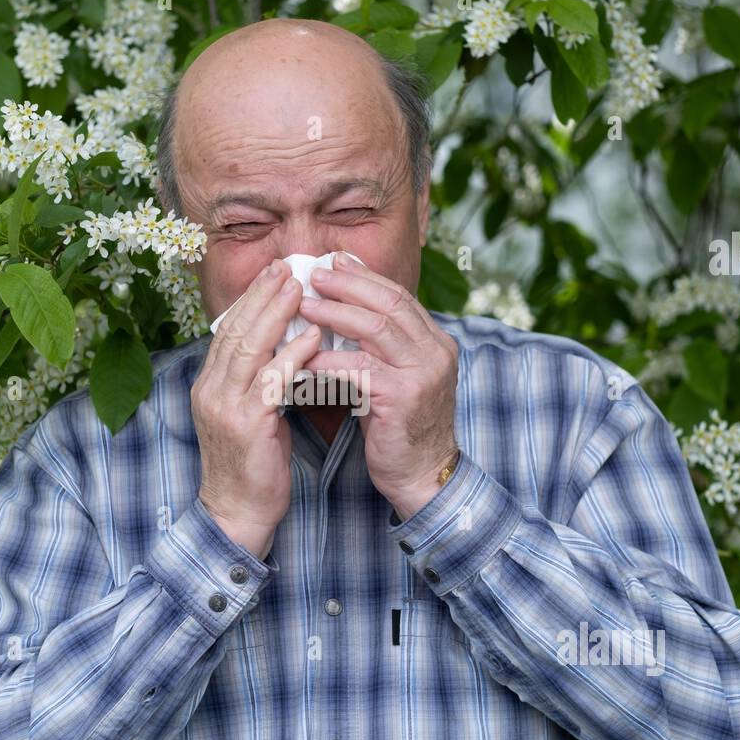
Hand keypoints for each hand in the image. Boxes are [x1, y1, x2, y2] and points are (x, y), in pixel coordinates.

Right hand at [192, 259, 322, 557]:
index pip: (228, 331)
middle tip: (286, 266)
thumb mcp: (252, 416)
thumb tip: (284, 347)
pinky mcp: (247, 426)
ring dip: (275, 314)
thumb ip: (260, 381)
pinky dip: (291, 356)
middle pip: (235, 331)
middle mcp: (210, 391)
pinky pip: (270, 382)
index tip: (274, 273)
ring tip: (299, 288)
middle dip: (261, 295)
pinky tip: (313, 338)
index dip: (250, 299)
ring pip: (249, 348)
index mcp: (209, 386)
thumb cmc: (252, 466)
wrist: (238, 515)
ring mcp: (224, 407)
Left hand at [298, 252, 459, 520]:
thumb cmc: (401, 428)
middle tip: (313, 275)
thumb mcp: (397, 378)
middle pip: (389, 304)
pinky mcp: (402, 398)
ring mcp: (423, 374)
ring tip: (304, 307)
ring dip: (335, 314)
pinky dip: (329, 360)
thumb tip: (343, 312)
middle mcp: (435, 352)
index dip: (365, 277)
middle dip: (348, 286)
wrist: (423, 477)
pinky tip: (305, 358)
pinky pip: (359, 369)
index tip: (334, 262)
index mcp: (436, 342)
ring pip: (375, 329)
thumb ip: (380, 347)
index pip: (398, 297)